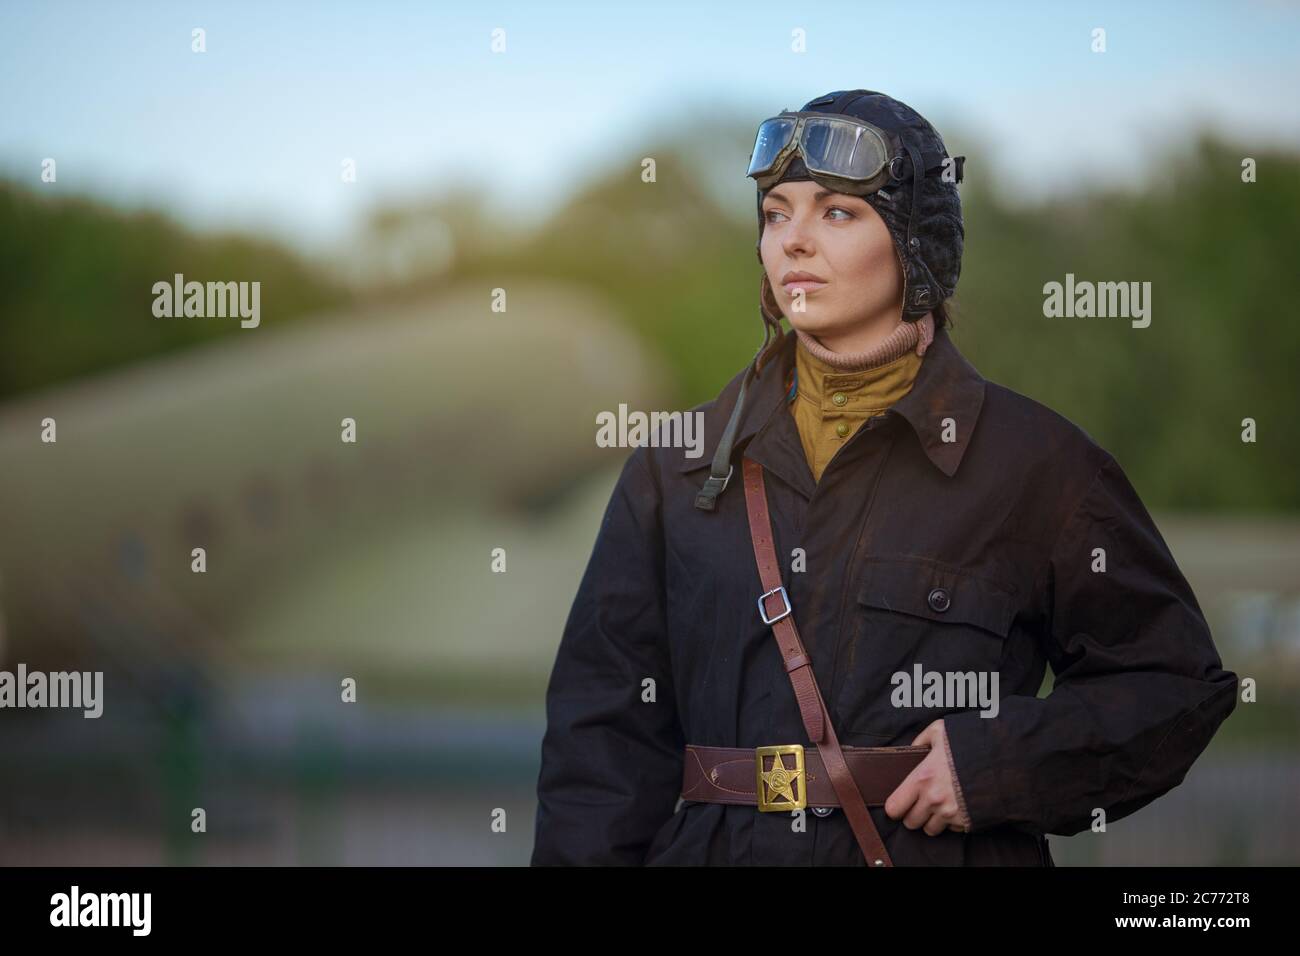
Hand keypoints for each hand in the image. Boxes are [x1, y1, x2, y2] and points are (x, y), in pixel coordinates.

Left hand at [883, 719, 972, 835]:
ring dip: (932, 820)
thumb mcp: (941, 731)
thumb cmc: (970, 744)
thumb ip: (922, 739)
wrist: (1004, 759)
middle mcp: (934, 800)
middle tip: (921, 803)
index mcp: (922, 778)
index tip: (900, 802)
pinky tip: (957, 806)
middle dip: (913, 814)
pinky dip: (952, 822)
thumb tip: (914, 749)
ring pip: (930, 829)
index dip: (895, 806)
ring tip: (940, 804)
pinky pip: (952, 829)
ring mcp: (951, 813)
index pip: (894, 808)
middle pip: (911, 823)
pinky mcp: (967, 822)